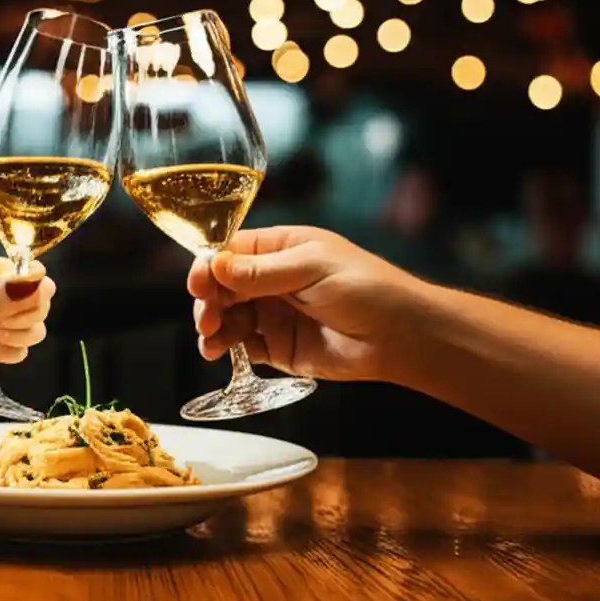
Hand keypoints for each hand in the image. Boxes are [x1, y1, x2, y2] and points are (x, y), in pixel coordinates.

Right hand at [188, 226, 426, 383]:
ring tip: (211, 341)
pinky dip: (226, 347)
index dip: (209, 266)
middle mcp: (272, 279)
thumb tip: (215, 265)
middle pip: (223, 286)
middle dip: (208, 300)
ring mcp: (274, 313)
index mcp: (281, 248)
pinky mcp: (278, 346)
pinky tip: (220, 351)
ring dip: (213, 326)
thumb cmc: (366, 287)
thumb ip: (261, 271)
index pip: (230, 252)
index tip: (198, 284)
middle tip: (207, 318)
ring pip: (228, 316)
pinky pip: (243, 345)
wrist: (400, 336)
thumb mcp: (311, 268)